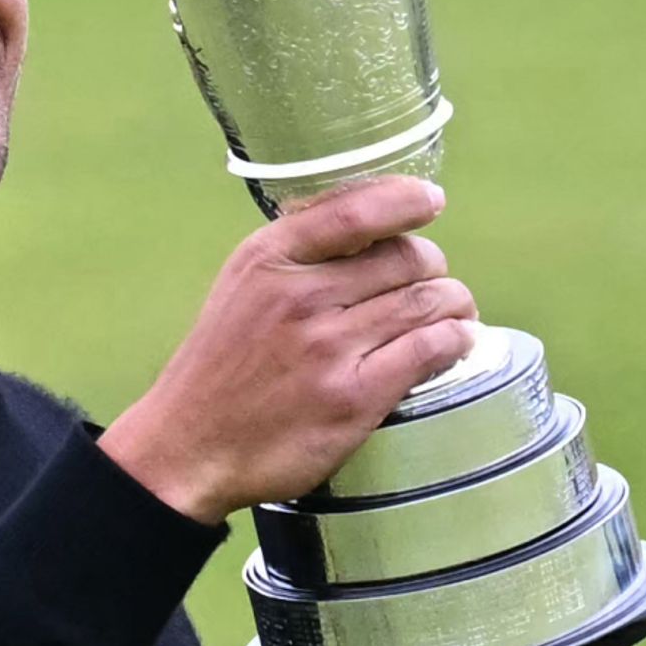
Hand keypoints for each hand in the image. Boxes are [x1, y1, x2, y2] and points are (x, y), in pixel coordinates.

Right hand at [98, 176, 477, 524]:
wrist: (190, 445)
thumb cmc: (222, 364)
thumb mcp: (241, 286)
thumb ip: (296, 253)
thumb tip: (370, 223)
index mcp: (268, 259)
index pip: (354, 212)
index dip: (405, 200)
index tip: (431, 200)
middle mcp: (299, 296)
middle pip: (404, 257)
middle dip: (432, 266)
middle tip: (433, 282)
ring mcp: (328, 347)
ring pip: (427, 302)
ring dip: (455, 303)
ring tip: (456, 312)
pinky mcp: (354, 397)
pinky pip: (430, 349)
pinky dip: (456, 340)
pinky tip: (456, 342)